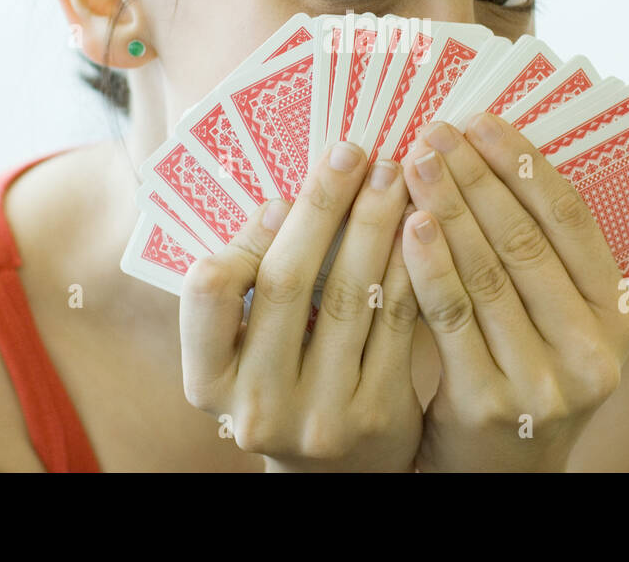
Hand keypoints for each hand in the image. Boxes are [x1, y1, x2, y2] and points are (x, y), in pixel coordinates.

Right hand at [179, 141, 422, 471]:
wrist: (338, 477)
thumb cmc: (288, 386)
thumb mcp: (248, 352)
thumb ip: (256, 288)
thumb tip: (287, 203)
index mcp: (209, 380)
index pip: (207, 291)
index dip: (246, 235)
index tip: (282, 195)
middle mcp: (257, 404)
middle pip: (288, 281)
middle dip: (322, 207)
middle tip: (352, 152)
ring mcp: (320, 415)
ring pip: (351, 295)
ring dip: (374, 223)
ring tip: (393, 174)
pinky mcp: (378, 415)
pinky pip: (397, 321)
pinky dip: (408, 265)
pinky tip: (421, 225)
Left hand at [398, 113, 628, 471]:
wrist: (496, 471)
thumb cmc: (518, 369)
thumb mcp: (555, 319)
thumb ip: (542, 254)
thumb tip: (494, 151)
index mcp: (620, 314)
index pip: (572, 220)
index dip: (524, 165)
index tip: (482, 121)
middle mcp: (595, 349)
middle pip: (525, 240)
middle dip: (475, 177)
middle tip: (435, 131)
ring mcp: (546, 380)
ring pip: (487, 272)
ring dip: (448, 207)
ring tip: (416, 162)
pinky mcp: (492, 402)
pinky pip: (453, 317)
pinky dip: (429, 264)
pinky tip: (408, 224)